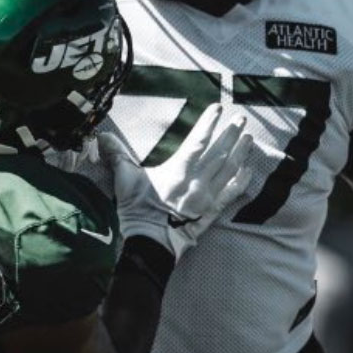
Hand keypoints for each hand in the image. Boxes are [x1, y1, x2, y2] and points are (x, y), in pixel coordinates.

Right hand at [105, 108, 266, 257]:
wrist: (150, 245)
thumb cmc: (137, 212)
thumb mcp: (125, 180)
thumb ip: (118, 155)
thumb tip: (102, 136)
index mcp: (178, 171)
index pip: (198, 140)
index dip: (209, 122)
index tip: (218, 107)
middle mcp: (197, 182)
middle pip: (220, 152)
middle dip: (231, 133)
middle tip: (241, 117)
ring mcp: (206, 197)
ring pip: (229, 170)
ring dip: (240, 152)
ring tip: (249, 137)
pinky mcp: (211, 212)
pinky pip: (230, 194)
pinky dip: (241, 181)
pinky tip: (249, 171)